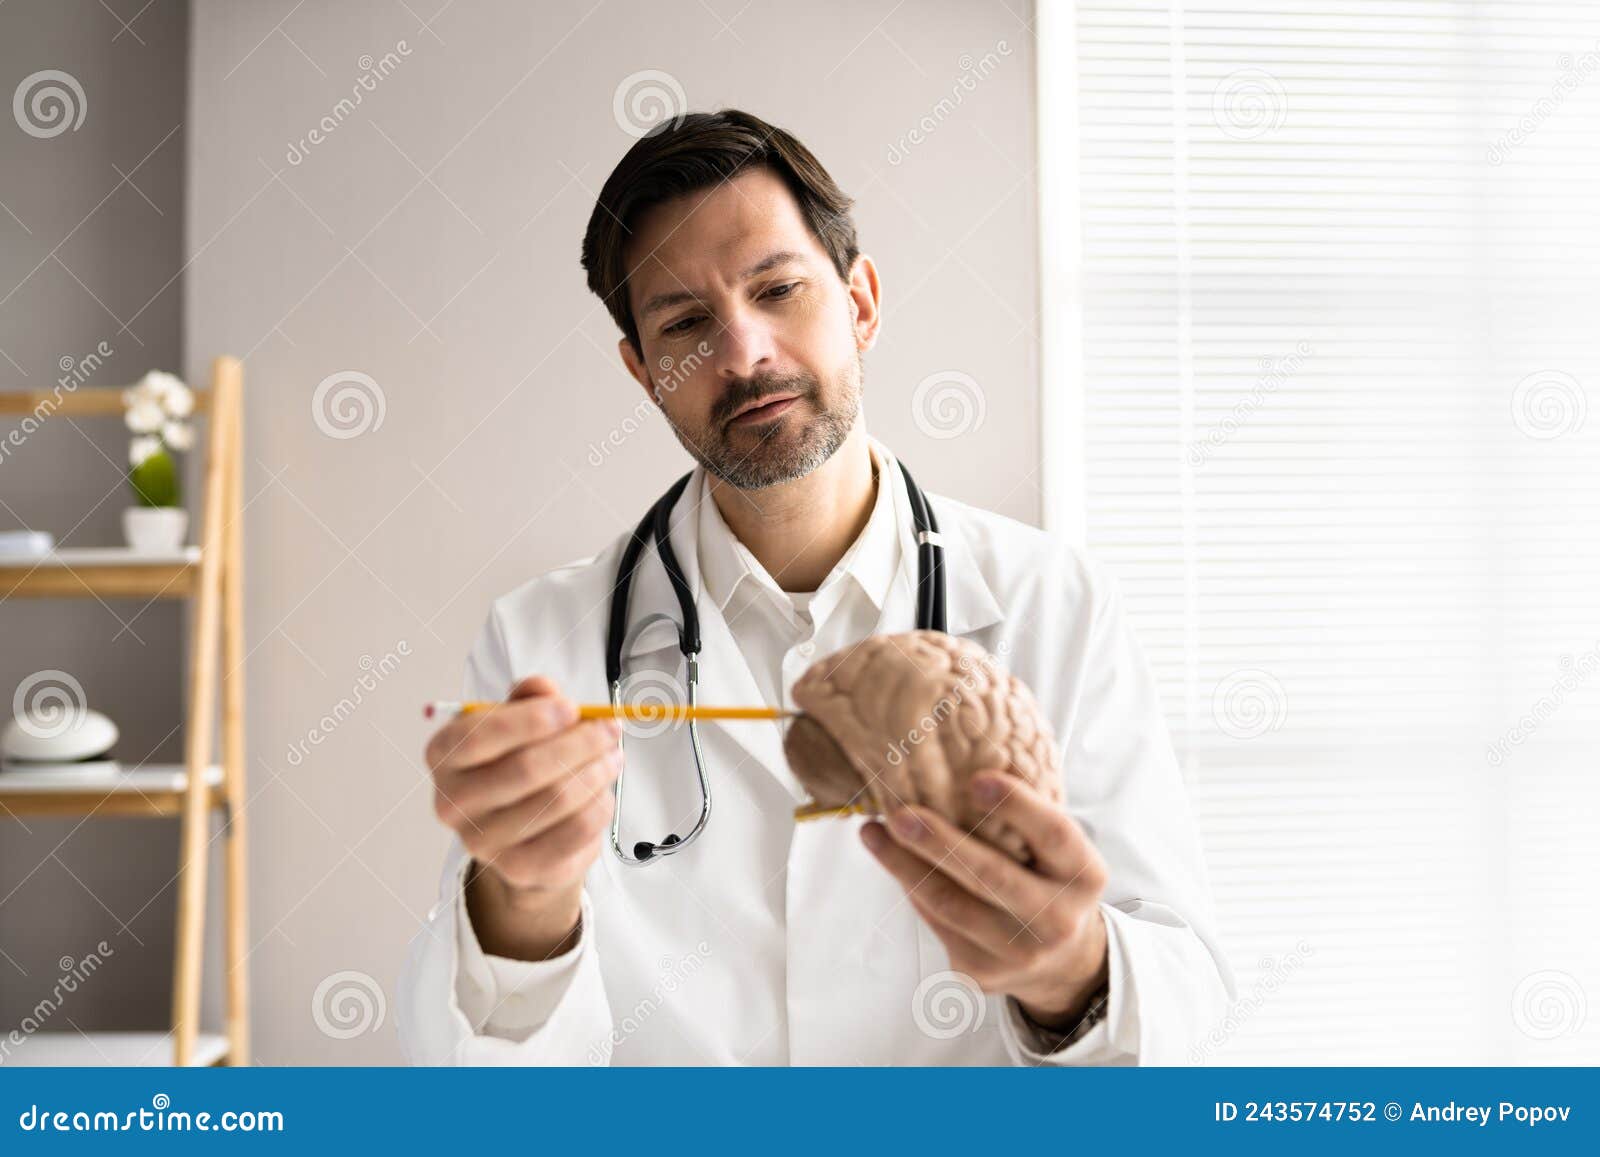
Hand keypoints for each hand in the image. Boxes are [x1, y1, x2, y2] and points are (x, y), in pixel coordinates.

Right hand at [424, 675, 620, 959]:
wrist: (522, 832)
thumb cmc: (518, 763)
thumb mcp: (519, 722)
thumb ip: (530, 699)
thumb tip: (541, 688)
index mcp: (444, 755)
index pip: (480, 736)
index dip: (532, 720)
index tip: (572, 708)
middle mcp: (452, 802)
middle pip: (525, 769)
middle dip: (579, 744)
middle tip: (610, 730)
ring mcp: (482, 842)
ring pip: (556, 800)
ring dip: (597, 773)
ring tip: (613, 758)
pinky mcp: (518, 869)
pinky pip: (573, 833)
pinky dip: (598, 807)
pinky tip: (603, 793)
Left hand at [861, 770, 1109, 1028]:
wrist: (1062, 964)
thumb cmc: (1050, 883)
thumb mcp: (1060, 854)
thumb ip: (1026, 821)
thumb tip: (957, 770)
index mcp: (1084, 876)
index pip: (1054, 834)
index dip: (1018, 806)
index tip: (977, 779)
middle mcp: (1057, 919)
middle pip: (991, 876)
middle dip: (939, 843)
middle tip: (900, 813)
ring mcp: (1018, 953)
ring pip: (949, 904)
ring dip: (903, 864)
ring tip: (874, 832)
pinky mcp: (981, 972)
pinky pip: (936, 921)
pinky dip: (910, 886)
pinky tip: (892, 859)